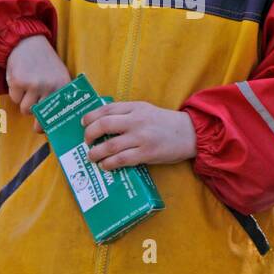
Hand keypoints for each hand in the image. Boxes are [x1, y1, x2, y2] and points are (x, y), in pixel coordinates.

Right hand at [5, 34, 70, 132]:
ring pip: (25, 109)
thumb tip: (51, 121)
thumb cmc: (44, 62)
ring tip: (27, 90)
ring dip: (24, 103)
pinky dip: (14, 92)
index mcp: (63, 85)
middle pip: (40, 115)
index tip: (46, 130)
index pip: (59, 111)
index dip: (51, 124)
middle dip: (36, 119)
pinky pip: (15, 98)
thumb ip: (58, 94)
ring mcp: (34, 85)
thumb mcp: (58, 74)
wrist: (28, 41)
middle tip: (36, 127)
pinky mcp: (19, 82)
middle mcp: (50, 86)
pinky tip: (19, 80)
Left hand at [81, 101, 196, 170]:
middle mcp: (136, 120)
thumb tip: (102, 121)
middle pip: (104, 124)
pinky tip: (105, 165)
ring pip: (110, 145)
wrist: (190, 133)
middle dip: (90, 134)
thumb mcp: (146, 110)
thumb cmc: (165, 123)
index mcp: (135, 107)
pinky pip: (122, 159)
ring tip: (91, 156)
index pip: (106, 109)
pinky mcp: (147, 153)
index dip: (90, 116)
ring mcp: (141, 137)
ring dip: (96, 152)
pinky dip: (109, 163)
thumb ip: (127, 113)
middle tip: (86, 142)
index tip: (83, 123)